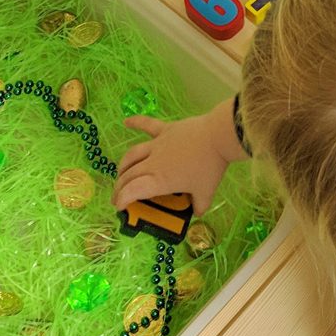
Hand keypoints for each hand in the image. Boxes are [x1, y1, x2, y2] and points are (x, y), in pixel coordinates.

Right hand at [113, 101, 241, 215]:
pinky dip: (135, 122)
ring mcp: (157, 144)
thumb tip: (197, 213)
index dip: (122, 199)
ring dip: (123, 165)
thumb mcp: (206, 193)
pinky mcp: (165, 129)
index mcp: (160, 180)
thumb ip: (199, 205)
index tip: (119, 206)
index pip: (133, 190)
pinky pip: (147, 125)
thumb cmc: (210, 167)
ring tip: (121, 174)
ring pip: (133, 154)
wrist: (218, 137)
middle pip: (129, 174)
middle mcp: (153, 162)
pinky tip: (125, 122)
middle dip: (119, 187)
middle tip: (117, 196)